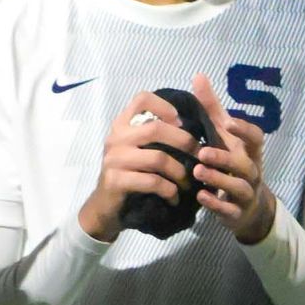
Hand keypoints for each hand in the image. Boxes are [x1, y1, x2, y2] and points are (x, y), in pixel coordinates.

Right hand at [76, 91, 199, 243]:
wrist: (105, 206)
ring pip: (158, 158)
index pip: (141, 99)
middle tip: (199, 156)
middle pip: (156, 128)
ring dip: (180, 172)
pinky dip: (170, 191)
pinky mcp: (116, 180)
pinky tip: (174, 197)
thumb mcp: (137, 149)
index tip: (179, 122)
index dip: (165, 106)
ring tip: (189, 183)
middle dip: (185, 142)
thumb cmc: (129, 174)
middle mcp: (115, 138)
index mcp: (122, 125)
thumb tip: (187, 124)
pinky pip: (153, 182)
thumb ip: (154, 134)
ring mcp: (114, 159)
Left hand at [189, 71, 276, 243]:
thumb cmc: (231, 163)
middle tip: (203, 152)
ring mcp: (245, 193)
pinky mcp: (236, 212)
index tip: (228, 122)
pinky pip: (228, 209)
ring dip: (218, 179)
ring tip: (198, 172)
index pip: (257, 138)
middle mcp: (251, 171)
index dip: (245, 130)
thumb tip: (198, 75)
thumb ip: (212, 109)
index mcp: (248, 151)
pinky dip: (216, 203)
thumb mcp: (222, 137)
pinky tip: (200, 197)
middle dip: (225, 158)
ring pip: (238, 186)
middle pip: (245, 164)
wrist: (246, 207)